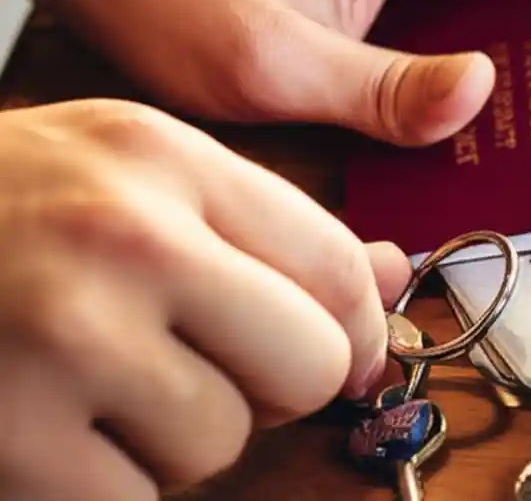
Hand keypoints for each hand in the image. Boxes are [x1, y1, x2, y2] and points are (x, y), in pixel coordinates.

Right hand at [0, 99, 410, 499]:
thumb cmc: (1, 207)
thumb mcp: (131, 171)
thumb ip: (264, 225)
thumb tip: (390, 280)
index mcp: (164, 163)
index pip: (336, 265)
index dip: (358, 327)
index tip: (341, 353)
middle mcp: (122, 241)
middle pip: (304, 363)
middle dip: (276, 387)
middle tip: (212, 369)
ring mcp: (58, 342)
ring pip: (218, 444)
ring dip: (177, 437)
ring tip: (102, 387)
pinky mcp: (6, 440)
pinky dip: (105, 485)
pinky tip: (55, 428)